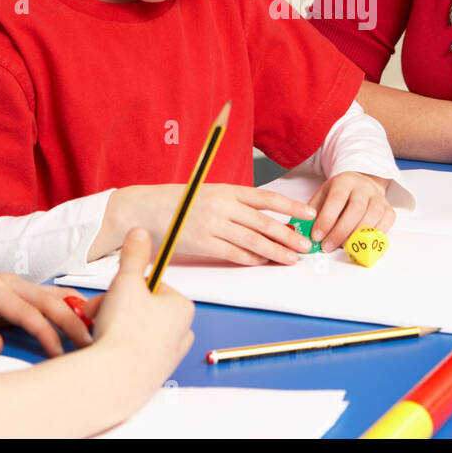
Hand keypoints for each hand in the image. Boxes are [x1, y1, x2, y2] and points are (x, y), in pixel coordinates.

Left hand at [0, 272, 94, 357]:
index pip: (29, 312)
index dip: (46, 333)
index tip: (57, 354)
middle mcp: (9, 282)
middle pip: (50, 300)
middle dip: (72, 321)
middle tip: (89, 343)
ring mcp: (16, 283)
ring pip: (55, 295)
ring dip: (76, 311)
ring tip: (95, 330)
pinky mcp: (20, 289)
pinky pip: (50, 296)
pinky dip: (69, 306)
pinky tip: (83, 317)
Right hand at [87, 229, 193, 399]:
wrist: (115, 380)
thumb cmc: (125, 331)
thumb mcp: (127, 281)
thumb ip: (134, 255)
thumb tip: (140, 232)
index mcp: (182, 308)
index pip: (153, 285)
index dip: (127, 286)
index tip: (113, 292)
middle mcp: (182, 333)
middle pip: (145, 308)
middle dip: (117, 307)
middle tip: (97, 312)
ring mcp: (168, 357)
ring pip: (138, 331)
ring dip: (116, 327)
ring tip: (98, 332)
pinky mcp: (153, 375)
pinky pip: (134, 353)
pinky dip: (119, 349)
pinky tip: (105, 351)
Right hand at [116, 183, 315, 265]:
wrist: (142, 208)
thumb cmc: (178, 202)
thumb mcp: (208, 194)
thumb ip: (233, 204)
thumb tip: (264, 218)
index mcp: (225, 190)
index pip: (265, 198)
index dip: (289, 206)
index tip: (308, 213)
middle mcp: (221, 205)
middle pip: (263, 222)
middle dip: (288, 235)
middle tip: (305, 244)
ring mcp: (211, 224)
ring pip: (252, 239)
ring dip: (274, 251)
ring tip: (291, 258)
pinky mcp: (201, 243)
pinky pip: (232, 253)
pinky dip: (250, 259)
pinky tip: (263, 262)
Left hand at [307, 172, 395, 251]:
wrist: (361, 184)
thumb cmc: (339, 194)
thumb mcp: (323, 196)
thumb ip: (313, 212)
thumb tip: (302, 233)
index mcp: (344, 181)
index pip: (337, 199)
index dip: (326, 219)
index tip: (316, 236)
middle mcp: (363, 188)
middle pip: (356, 210)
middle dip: (340, 232)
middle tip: (327, 246)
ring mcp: (378, 198)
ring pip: (372, 218)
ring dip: (356, 237)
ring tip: (342, 248)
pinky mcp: (389, 209)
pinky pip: (386, 224)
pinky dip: (373, 237)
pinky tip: (360, 245)